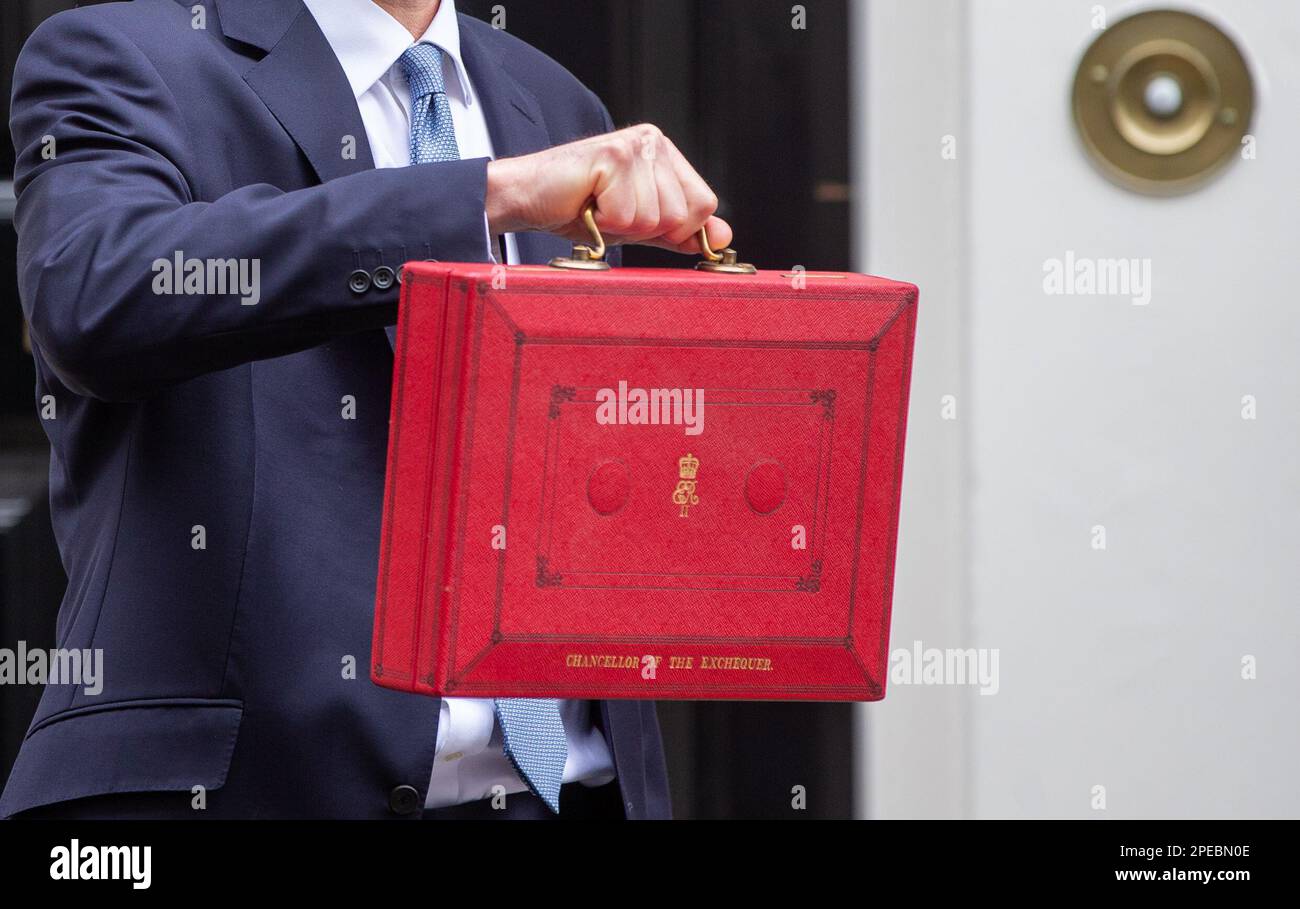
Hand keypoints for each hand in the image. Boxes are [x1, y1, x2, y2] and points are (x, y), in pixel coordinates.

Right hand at [485, 124, 732, 254]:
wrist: (527, 199)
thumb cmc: (577, 210)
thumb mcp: (638, 226)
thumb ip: (680, 232)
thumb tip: (723, 238)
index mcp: (665, 154)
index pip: (704, 204)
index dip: (675, 229)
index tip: (636, 220)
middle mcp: (655, 142)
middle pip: (683, 214)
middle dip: (645, 229)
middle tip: (610, 212)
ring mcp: (635, 145)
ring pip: (657, 217)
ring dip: (622, 226)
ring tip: (598, 207)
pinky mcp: (614, 155)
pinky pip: (629, 214)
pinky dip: (605, 222)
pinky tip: (587, 202)